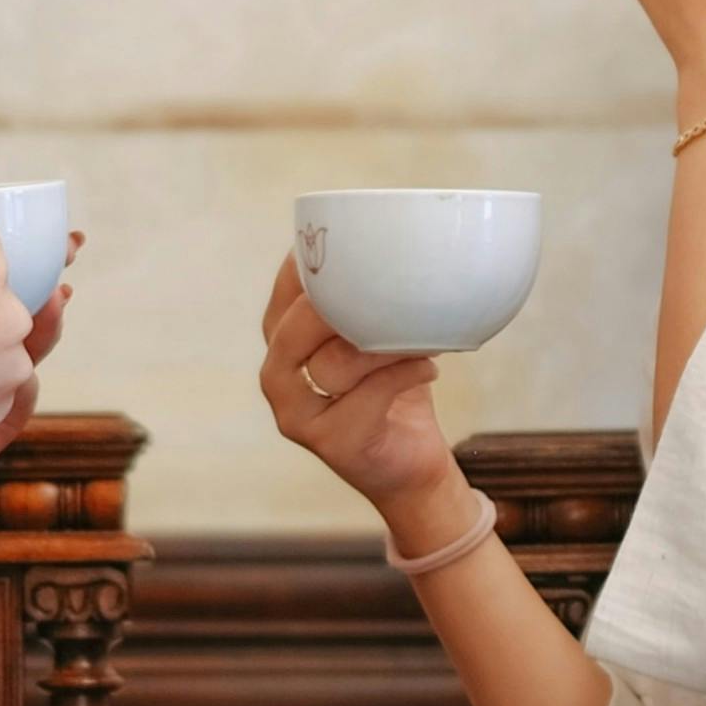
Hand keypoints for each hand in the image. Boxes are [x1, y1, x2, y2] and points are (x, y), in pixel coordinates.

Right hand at [257, 251, 458, 525]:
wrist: (410, 464)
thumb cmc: (393, 388)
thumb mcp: (376, 334)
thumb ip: (370, 298)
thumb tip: (404, 241)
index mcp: (283, 337)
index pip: (287, 287)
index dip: (319, 263)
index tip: (360, 243)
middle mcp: (277, 373)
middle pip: (297, 325)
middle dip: (345, 304)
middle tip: (392, 290)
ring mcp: (294, 412)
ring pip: (332, 364)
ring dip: (384, 345)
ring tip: (420, 337)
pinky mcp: (328, 442)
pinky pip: (366, 400)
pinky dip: (403, 377)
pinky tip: (428, 368)